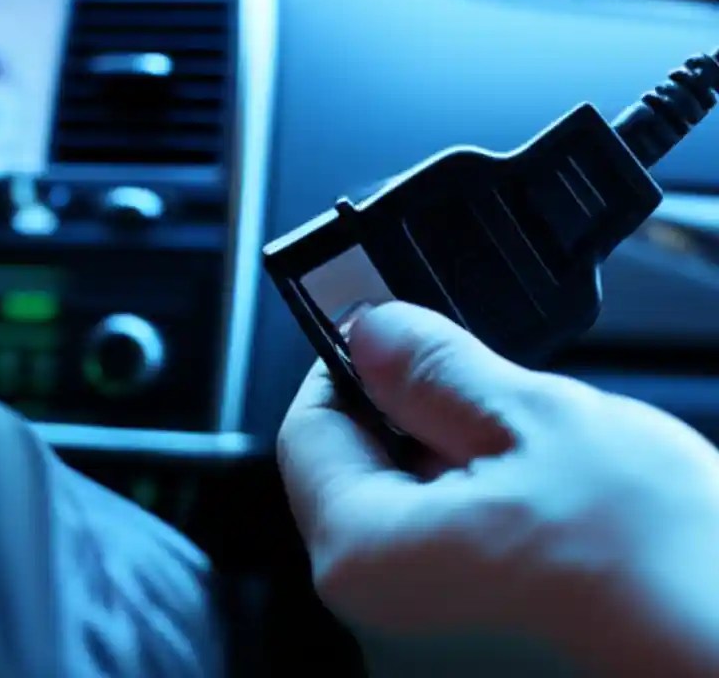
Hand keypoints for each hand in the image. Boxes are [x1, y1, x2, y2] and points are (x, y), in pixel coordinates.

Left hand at [279, 301, 718, 675]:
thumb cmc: (666, 575)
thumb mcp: (542, 425)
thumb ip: (438, 372)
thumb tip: (373, 330)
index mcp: (363, 557)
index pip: (308, 433)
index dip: (346, 366)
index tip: (389, 331)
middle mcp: (379, 617)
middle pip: (360, 478)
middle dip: (415, 418)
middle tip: (484, 384)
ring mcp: (427, 649)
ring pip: (413, 520)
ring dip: (460, 469)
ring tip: (540, 453)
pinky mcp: (478, 655)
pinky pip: (455, 565)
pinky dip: (489, 522)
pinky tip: (554, 508)